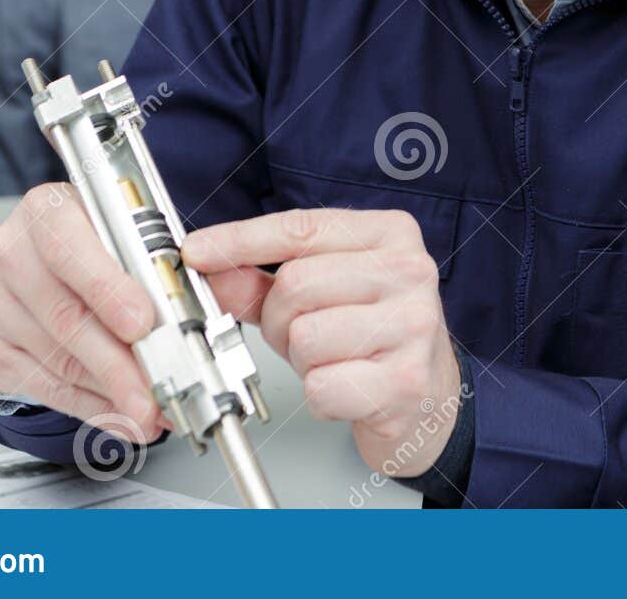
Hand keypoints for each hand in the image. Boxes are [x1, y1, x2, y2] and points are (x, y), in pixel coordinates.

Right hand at [0, 183, 164, 440]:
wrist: (30, 259)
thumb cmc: (89, 242)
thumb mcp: (124, 230)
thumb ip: (159, 257)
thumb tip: (214, 286)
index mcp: (48, 211)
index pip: (71, 251)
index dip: (109, 291)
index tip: (142, 324)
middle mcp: (10, 253)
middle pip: (67, 317)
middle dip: (117, 364)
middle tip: (153, 394)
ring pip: (58, 358)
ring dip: (109, 392)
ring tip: (149, 410)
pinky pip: (44, 385)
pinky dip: (88, 405)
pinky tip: (118, 413)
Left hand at [183, 208, 462, 477]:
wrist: (430, 399)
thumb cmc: (371, 336)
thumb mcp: (322, 293)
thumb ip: (264, 279)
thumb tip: (210, 266)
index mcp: (391, 234)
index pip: (300, 228)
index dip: (240, 240)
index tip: (196, 252)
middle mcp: (411, 271)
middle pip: (295, 285)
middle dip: (279, 320)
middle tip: (303, 334)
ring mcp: (414, 326)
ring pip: (305, 338)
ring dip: (302, 361)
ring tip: (331, 361)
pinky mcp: (406, 381)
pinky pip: (321, 386)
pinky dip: (320, 396)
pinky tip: (346, 389)